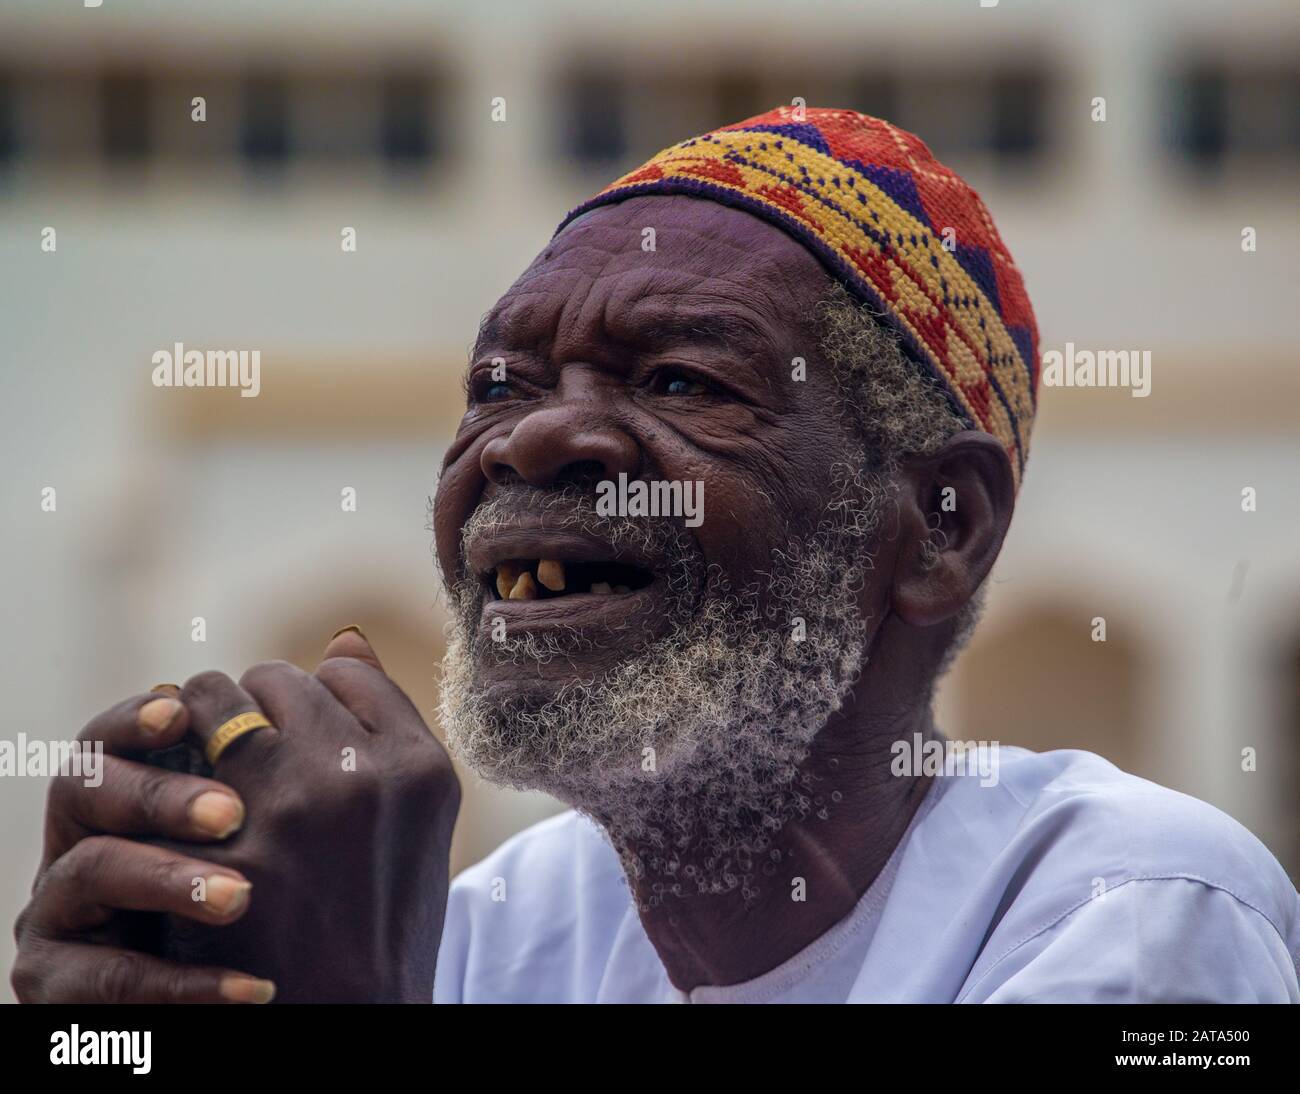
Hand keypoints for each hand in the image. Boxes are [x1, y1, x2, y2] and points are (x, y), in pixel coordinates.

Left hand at [12, 628, 459, 1002]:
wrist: (347, 1020)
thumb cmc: (379, 913)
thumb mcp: (415, 818)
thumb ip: (387, 725)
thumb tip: (343, 635)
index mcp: (422, 766)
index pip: (346, 671)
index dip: (314, 696)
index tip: (297, 729)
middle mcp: (363, 773)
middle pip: (279, 678)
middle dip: (255, 706)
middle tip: (242, 748)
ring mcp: (294, 804)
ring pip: (216, 696)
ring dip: (201, 720)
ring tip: (200, 759)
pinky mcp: (228, 842)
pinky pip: (177, 753)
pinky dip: (169, 767)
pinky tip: (176, 801)